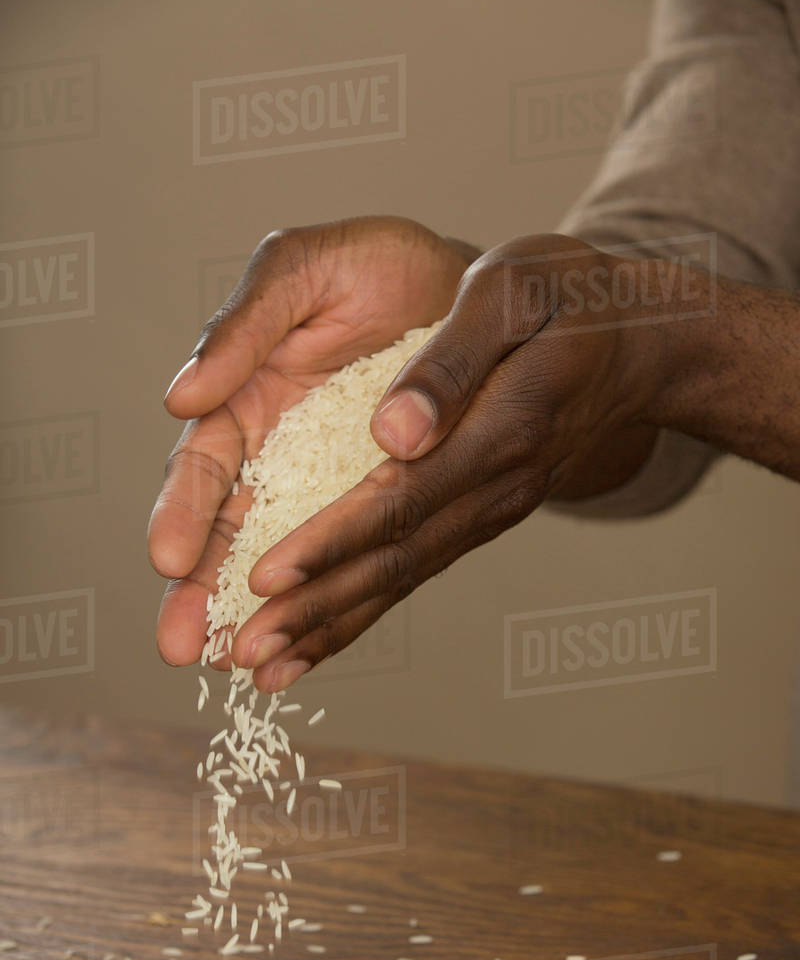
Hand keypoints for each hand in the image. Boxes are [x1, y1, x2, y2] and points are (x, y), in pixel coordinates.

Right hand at [148, 216, 474, 668]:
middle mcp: (279, 457)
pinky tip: (299, 660)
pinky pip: (355, 568)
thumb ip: (243, 325)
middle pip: (228, 534)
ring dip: (260, 616)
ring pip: (285, 564)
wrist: (474, 295)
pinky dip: (331, 612)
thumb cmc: (380, 269)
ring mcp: (328, 492)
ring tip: (236, 667)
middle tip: (180, 645)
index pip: (201, 467)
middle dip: (200, 591)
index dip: (182, 512)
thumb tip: (183, 397)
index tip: (170, 558)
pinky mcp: (381, 515)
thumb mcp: (301, 272)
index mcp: (244, 399)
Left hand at [232, 233, 661, 691]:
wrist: (638, 343)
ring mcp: (489, 511)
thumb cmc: (571, 297)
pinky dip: (360, 612)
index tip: (263, 578)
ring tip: (261, 668)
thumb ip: (453, 360)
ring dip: (328, 627)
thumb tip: (392, 434)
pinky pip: (414, 571)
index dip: (330, 543)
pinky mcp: (477, 516)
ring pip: (401, 579)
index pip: (402, 500)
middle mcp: (496, 488)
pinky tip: (313, 641)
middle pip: (394, 561)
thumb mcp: (516, 291)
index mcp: (500, 429)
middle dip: (312, 609)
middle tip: (241, 653)